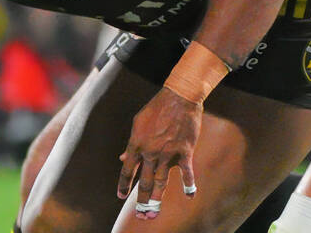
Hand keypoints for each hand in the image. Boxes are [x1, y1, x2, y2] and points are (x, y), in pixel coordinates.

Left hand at [116, 88, 203, 219]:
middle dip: (142, 200)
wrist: (180, 97)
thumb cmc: (157, 108)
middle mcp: (150, 152)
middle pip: (145, 182)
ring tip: (153, 212)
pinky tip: (189, 196)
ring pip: (161, 182)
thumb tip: (122, 158)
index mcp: (136, 144)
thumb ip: (132, 143)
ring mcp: (167, 153)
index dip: (124, 185)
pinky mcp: (184, 152)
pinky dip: (188, 185)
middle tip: (141, 215)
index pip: (128, 170)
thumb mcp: (139, 123)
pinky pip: (186, 173)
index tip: (121, 196)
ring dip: (157, 200)